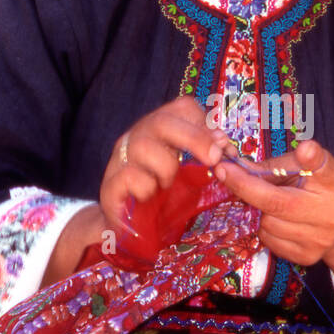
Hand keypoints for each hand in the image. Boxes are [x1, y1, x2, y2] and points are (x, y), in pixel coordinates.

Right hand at [100, 95, 229, 232]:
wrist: (127, 225)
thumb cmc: (162, 195)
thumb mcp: (187, 172)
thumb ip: (205, 156)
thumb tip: (223, 145)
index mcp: (160, 130)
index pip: (182, 107)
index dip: (205, 124)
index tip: (221, 147)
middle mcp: (138, 137)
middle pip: (163, 121)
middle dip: (194, 138)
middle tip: (214, 159)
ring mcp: (120, 158)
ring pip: (143, 146)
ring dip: (165, 168)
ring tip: (166, 185)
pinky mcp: (109, 183)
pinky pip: (129, 175)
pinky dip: (145, 187)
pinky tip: (148, 196)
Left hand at [213, 138, 333, 267]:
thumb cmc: (325, 188)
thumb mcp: (312, 167)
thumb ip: (279, 165)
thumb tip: (238, 167)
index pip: (325, 168)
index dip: (312, 158)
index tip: (306, 149)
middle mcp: (330, 211)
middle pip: (278, 201)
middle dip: (245, 186)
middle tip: (224, 170)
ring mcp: (318, 238)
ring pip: (267, 223)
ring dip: (258, 209)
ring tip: (267, 199)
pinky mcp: (307, 257)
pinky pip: (269, 240)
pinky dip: (265, 227)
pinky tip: (276, 219)